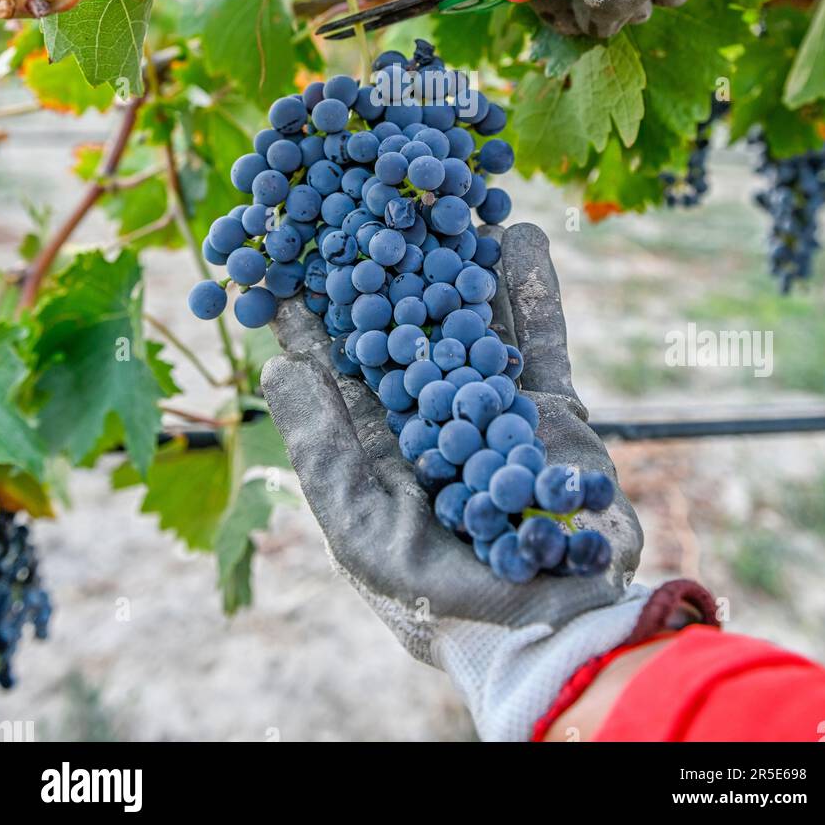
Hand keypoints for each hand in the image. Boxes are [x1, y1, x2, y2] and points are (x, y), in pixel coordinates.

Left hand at [261, 222, 644, 740]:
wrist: (544, 631)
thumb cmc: (434, 597)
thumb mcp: (360, 525)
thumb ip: (323, 447)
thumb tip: (275, 368)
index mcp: (378, 442)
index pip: (336, 363)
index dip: (311, 308)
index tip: (285, 247)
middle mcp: (431, 416)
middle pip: (404, 324)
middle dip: (388, 262)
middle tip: (368, 193)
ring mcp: (492, 409)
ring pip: (471, 317)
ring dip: (460, 259)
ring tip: (445, 193)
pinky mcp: (549, 414)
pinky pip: (538, 339)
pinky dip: (532, 289)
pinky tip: (521, 234)